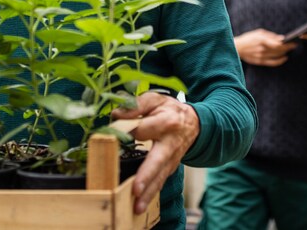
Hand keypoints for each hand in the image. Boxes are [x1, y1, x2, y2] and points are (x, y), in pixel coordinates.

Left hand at [111, 92, 199, 214]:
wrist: (194, 123)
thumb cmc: (169, 110)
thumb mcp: (156, 100)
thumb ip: (136, 105)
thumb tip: (116, 116)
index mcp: (166, 122)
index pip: (143, 130)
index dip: (127, 132)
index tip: (112, 132)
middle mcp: (171, 143)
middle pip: (157, 161)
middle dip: (146, 176)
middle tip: (136, 189)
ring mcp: (172, 159)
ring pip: (160, 177)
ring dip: (149, 193)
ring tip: (137, 207)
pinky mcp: (171, 168)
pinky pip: (160, 182)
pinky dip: (151, 194)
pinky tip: (141, 205)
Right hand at [233, 28, 296, 66]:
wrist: (236, 48)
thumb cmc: (248, 38)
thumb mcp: (258, 33)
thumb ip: (270, 35)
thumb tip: (281, 38)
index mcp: (261, 40)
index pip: (278, 44)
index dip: (287, 43)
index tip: (293, 41)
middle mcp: (262, 49)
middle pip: (279, 50)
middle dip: (288, 48)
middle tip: (294, 45)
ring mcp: (261, 56)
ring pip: (277, 56)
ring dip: (285, 53)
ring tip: (290, 50)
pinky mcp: (260, 61)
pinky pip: (272, 63)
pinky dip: (280, 61)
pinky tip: (285, 58)